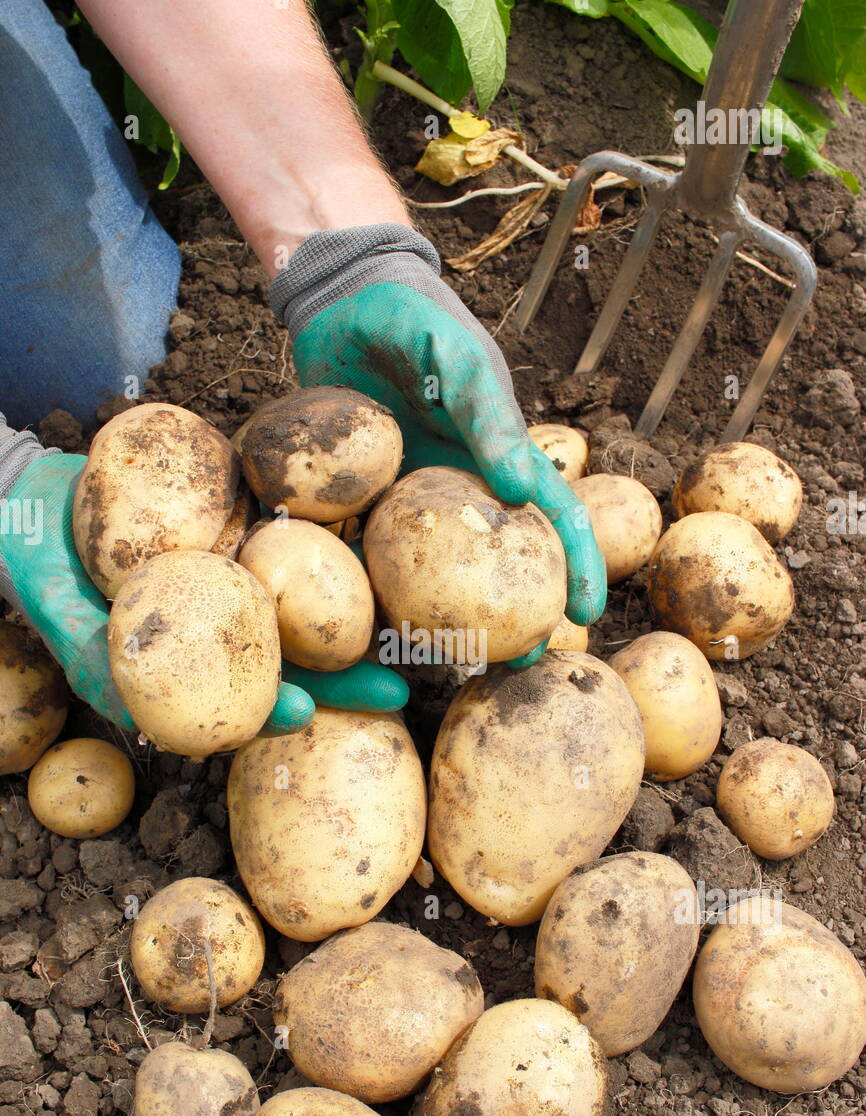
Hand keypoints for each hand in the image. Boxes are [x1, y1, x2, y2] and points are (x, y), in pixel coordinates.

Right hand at [0, 449, 407, 734]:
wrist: (28, 496)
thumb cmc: (37, 569)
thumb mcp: (63, 622)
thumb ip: (104, 669)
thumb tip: (150, 728)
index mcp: (195, 651)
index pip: (247, 689)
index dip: (282, 704)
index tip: (311, 712)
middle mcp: (225, 611)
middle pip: (294, 647)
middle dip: (345, 670)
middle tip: (395, 683)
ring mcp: (236, 558)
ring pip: (304, 585)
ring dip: (353, 599)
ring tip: (403, 610)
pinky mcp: (238, 504)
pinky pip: (287, 513)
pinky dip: (327, 520)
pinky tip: (367, 521)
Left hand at [271, 223, 607, 636]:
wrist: (339, 302)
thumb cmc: (413, 320)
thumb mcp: (457, 362)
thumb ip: (488, 417)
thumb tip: (523, 488)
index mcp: (498, 462)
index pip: (552, 520)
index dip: (577, 566)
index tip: (587, 616)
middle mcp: (458, 493)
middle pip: (495, 568)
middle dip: (513, 619)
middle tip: (517, 668)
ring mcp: (406, 505)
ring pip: (430, 577)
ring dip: (440, 625)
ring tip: (443, 670)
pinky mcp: (356, 506)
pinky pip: (363, 557)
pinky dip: (367, 594)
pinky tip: (365, 636)